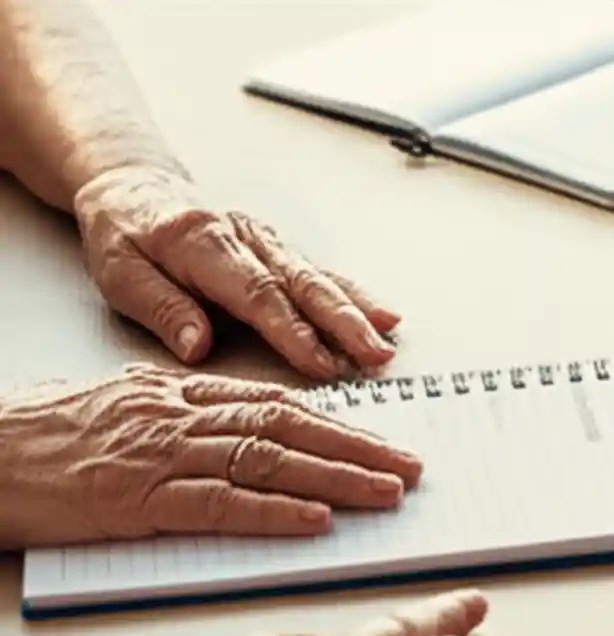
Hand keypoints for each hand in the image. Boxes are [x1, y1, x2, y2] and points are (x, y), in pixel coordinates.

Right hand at [0, 363, 421, 548]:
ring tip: (386, 492)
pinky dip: (274, 512)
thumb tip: (234, 423)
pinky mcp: (136, 498)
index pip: (274, 402)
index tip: (382, 438)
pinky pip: (219, 504)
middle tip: (409, 465)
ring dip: (336, 477)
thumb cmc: (39, 434)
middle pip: (289, 426)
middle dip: (358, 447)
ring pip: (269, 460)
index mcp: (178, 393)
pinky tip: (316, 521)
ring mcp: (160, 455)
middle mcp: (180, 416)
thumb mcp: (120, 403)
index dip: (337, 421)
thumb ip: (180, 410)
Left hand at [73, 165, 400, 379]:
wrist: (133, 188)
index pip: (256, 294)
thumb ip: (162, 308)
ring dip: (357, 310)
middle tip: (372, 354)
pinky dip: (355, 294)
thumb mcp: (119, 272)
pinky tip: (383, 314)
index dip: (292, 330)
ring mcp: (268, 241)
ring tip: (386, 338)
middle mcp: (246, 237)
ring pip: (320, 277)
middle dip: (344, 322)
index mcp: (204, 242)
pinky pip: (322, 272)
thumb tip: (198, 347)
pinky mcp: (279, 249)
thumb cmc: (124, 233)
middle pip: (303, 283)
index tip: (318, 362)